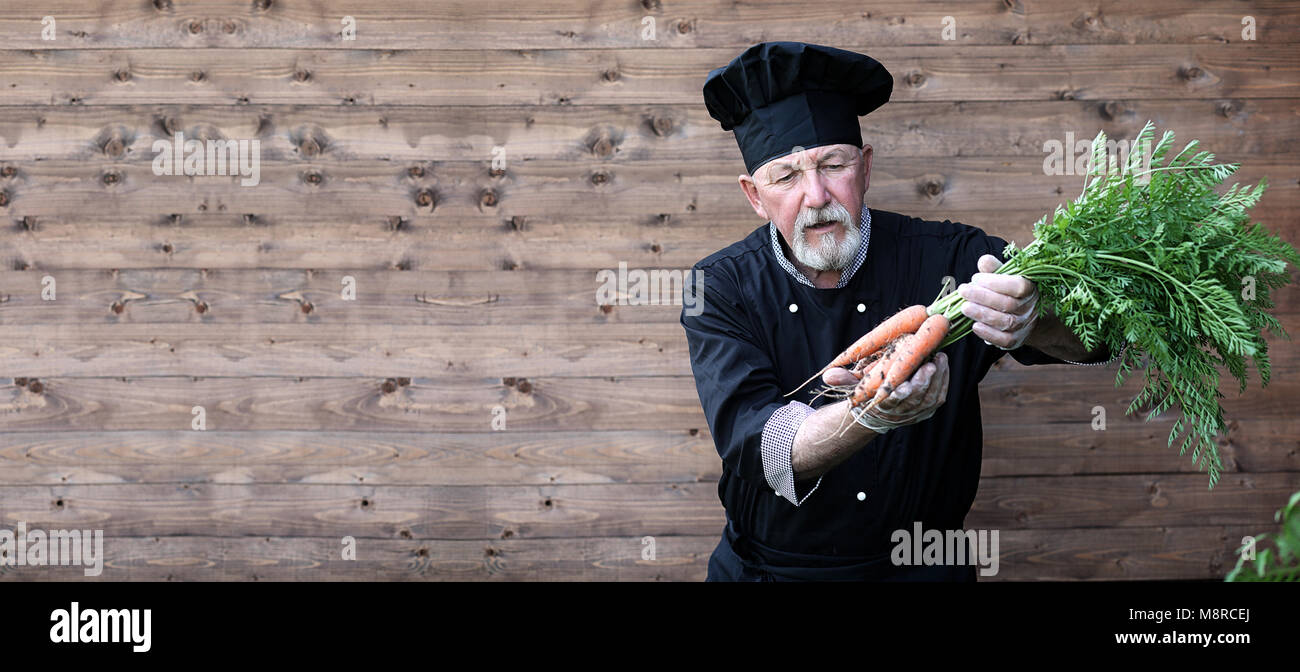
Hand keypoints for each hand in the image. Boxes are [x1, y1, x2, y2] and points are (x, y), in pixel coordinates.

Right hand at [823, 353, 949, 432]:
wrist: (880, 411)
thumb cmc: (869, 392)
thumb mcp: (855, 387)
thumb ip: (844, 380)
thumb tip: (828, 375)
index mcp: (884, 407)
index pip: (893, 402)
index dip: (900, 394)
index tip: (904, 385)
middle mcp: (903, 412)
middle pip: (916, 399)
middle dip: (924, 382)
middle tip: (929, 364)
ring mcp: (918, 412)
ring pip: (931, 398)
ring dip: (937, 378)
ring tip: (939, 358)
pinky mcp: (929, 408)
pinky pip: (940, 395)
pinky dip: (944, 379)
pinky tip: (943, 363)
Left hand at [958, 254, 1038, 350]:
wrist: (1023, 317)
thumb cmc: (1008, 292)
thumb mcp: (1004, 277)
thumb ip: (994, 268)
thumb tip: (984, 261)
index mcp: (1030, 289)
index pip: (1018, 286)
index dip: (995, 282)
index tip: (975, 278)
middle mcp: (1029, 308)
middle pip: (1008, 304)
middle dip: (982, 297)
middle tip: (963, 290)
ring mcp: (1023, 325)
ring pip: (1005, 322)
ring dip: (982, 314)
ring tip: (964, 307)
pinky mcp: (1015, 340)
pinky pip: (1004, 340)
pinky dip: (988, 334)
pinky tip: (974, 326)